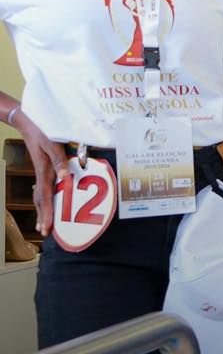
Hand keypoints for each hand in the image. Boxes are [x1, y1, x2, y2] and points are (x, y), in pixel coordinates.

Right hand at [17, 113, 65, 237]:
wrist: (28, 121)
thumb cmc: (43, 130)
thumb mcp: (53, 143)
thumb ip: (59, 160)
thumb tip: (64, 178)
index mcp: (44, 170)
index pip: (45, 197)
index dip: (46, 214)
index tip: (46, 228)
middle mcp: (41, 173)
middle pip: (41, 199)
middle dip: (43, 216)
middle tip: (44, 233)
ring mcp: (40, 170)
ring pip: (40, 194)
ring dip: (42, 209)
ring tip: (44, 223)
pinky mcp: (42, 166)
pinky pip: (42, 186)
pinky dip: (43, 197)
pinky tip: (44, 201)